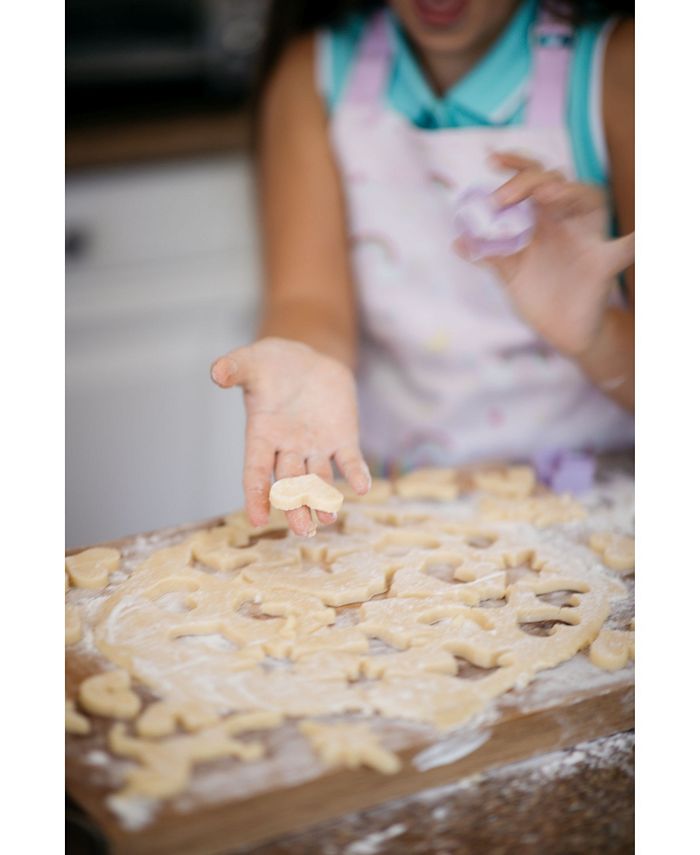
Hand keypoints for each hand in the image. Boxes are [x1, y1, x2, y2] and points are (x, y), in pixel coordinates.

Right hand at [210, 337, 369, 535]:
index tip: (258, 519)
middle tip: (301, 529)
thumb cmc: (270, 366)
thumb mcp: (250, 361)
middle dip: (295, 505)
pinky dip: (356, 473)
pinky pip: (349, 460)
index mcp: (261, 436)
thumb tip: (216, 372)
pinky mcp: (342, 439)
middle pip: (289, 483)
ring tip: (328, 517)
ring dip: (323, 498)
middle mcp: (288, 449)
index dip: (256, 495)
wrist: (305, 361)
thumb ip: (234, 368)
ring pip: (319, 479)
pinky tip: (362, 487)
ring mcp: (316, 447)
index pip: (255, 472)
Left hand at [456, 151, 634, 357]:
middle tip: (503, 198)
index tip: (491, 159)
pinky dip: (635, 240)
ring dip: (568, 193)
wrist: (563, 332)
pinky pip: (625, 248)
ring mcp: (588, 239)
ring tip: (545, 196)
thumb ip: (489, 255)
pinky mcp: (604, 264)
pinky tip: (639, 236)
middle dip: (529, 182)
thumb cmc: (541, 296)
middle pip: (556, 182)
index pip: (533, 180)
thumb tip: (458, 241)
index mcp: (543, 219)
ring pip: (589, 198)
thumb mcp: (511, 274)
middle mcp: (567, 221)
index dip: (516, 164)